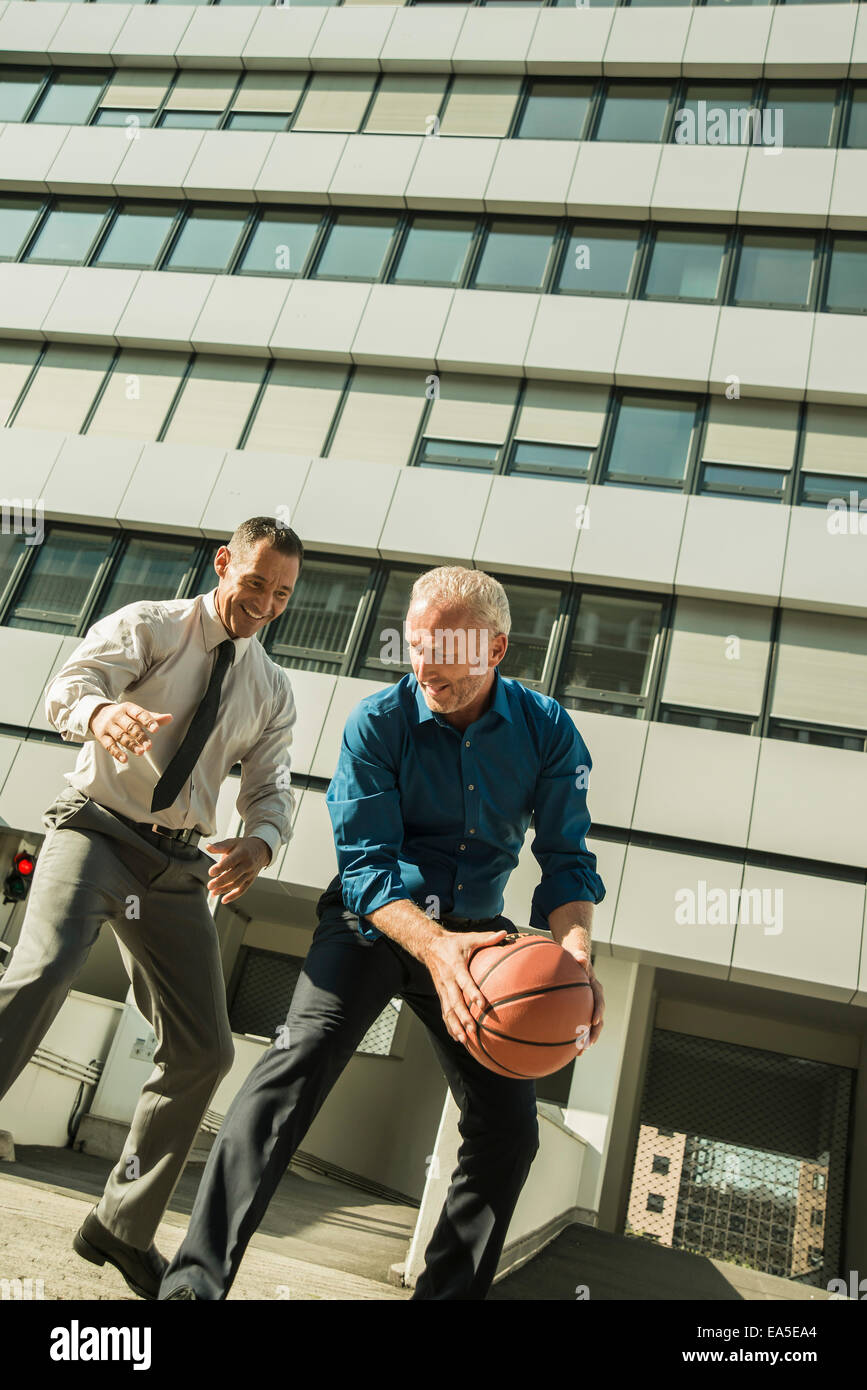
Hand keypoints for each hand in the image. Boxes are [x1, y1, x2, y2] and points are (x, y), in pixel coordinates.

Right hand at [89, 702, 171, 764]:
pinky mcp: (102, 736)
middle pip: (130, 726)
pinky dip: (116, 752)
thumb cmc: (123, 715)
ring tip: (141, 752)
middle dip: (140, 736)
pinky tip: (124, 759)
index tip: (156, 729)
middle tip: (149, 746)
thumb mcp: (136, 713)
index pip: (139, 714)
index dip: (148, 721)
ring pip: (120, 736)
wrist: (97, 714)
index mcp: (128, 708)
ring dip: (130, 745)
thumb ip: (152, 717)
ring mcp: (109, 726)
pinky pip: (109, 745)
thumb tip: (170, 718)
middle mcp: (118, 716)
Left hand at [205, 836, 270, 905]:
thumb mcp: (232, 842)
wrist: (261, 849)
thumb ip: (220, 846)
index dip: (220, 868)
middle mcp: (247, 864)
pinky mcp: (251, 880)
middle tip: (210, 885)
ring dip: (224, 890)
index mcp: (242, 853)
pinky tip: (224, 900)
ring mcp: (250, 873)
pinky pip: (242, 890)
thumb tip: (208, 847)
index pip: (230, 862)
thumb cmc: (244, 846)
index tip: (211, 872)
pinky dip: (233, 896)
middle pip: (233, 875)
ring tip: (213, 892)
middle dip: (220, 882)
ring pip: (237, 884)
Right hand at [421, 928, 507, 1048]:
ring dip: (455, 1026)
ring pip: (448, 1011)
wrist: (429, 946)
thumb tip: (505, 934)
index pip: (464, 982)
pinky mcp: (441, 995)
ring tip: (464, 1040)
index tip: (482, 1004)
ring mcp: (442, 989)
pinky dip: (449, 1026)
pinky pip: (444, 1012)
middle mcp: (447, 981)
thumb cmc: (453, 943)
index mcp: (455, 967)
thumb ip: (487, 938)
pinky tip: (457, 1038)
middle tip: (472, 1029)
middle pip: (454, 1002)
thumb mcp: (469, 938)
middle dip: (463, 1017)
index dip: (472, 993)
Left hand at [563, 945, 603, 1052]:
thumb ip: (579, 958)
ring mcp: (589, 1006)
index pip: (599, 999)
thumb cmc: (573, 960)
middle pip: (598, 1017)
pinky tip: (567, 1047)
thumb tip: (581, 956)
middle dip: (595, 1032)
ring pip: (591, 1025)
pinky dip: (577, 1036)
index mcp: (595, 987)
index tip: (594, 1020)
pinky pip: (581, 1024)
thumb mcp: (576, 957)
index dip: (598, 1010)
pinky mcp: (581, 1010)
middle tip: (589, 1043)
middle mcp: (594, 998)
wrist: (574, 962)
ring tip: (580, 1052)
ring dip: (587, 1038)